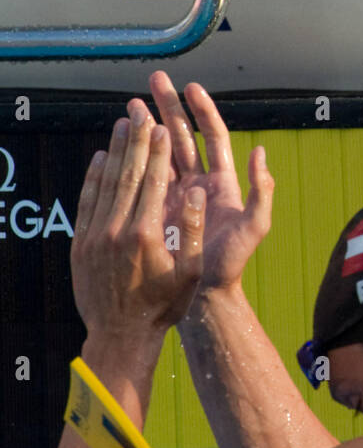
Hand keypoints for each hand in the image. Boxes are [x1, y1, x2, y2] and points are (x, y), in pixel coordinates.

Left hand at [71, 111, 204, 335]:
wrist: (120, 335)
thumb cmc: (162, 306)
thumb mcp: (188, 273)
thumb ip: (193, 230)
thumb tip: (196, 191)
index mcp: (147, 234)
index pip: (154, 180)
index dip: (159, 150)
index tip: (163, 126)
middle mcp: (118, 230)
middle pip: (128, 173)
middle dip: (136, 140)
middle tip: (141, 111)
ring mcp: (95, 236)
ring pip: (106, 183)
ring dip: (115, 150)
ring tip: (122, 123)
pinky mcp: (80, 244)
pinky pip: (87, 201)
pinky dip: (93, 176)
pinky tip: (100, 157)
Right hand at [129, 72, 273, 299]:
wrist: (205, 292)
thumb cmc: (232, 262)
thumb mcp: (254, 227)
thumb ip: (261, 191)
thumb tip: (260, 152)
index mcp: (221, 182)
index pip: (213, 137)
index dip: (203, 112)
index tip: (191, 87)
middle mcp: (198, 182)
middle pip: (183, 136)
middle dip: (169, 107)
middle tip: (154, 81)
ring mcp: (175, 194)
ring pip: (160, 151)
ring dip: (148, 127)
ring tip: (132, 105)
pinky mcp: (156, 208)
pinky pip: (144, 177)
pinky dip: (135, 157)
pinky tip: (122, 142)